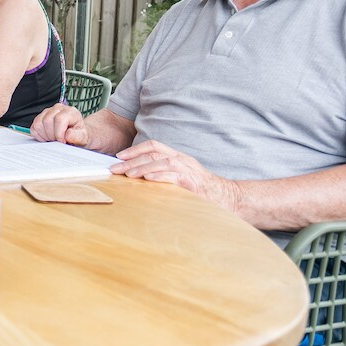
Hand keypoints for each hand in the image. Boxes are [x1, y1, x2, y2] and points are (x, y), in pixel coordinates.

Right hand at [29, 104, 88, 144]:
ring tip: (53, 139)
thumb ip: (78, 136)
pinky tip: (47, 137)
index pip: (60, 119)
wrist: (75, 134)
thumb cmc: (79, 135)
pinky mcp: (40, 117)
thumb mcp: (83, 138)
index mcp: (71, 112)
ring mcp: (48, 111)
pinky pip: (34, 127)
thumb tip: (68, 135)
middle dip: (52, 136)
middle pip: (47, 121)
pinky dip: (39, 135)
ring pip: (39, 123)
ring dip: (45, 136)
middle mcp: (59, 109)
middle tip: (58, 141)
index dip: (59, 133)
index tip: (62, 142)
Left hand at [112, 140, 240, 211]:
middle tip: (115, 168)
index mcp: (179, 157)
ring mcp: (189, 170)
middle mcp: (183, 160)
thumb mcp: (181, 177)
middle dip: (132, 160)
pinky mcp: (194, 183)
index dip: (134, 149)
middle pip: (154, 154)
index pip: (154, 146)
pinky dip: (161, 176)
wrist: (229, 198)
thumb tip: (139, 177)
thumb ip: (164, 174)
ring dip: (142, 167)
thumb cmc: (202, 191)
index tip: (118, 156)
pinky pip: (176, 176)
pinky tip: (148, 180)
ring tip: (128, 174)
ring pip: (162, 163)